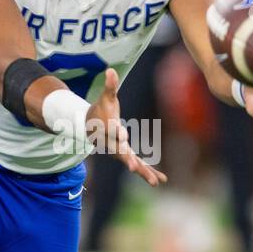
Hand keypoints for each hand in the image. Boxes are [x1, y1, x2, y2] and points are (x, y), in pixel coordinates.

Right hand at [85, 68, 166, 186]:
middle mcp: (113, 144)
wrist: (90, 127)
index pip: (112, 132)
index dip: (117, 133)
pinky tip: (162, 179)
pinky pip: (139, 165)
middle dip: (128, 160)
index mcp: (108, 130)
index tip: (123, 136)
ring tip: (157, 182)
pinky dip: (149, 172)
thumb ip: (110, 86)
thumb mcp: (105, 97)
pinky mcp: (127, 156)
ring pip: (132, 163)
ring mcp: (120, 152)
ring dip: (144, 172)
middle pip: (121, 153)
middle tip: (134, 168)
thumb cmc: (100, 110)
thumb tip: (110, 69)